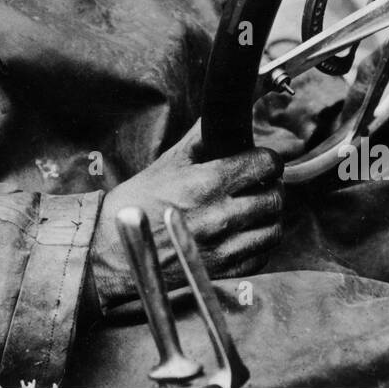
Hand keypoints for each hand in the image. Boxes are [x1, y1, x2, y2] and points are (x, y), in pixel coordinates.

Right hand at [83, 121, 283, 313]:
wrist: (113, 252)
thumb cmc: (137, 204)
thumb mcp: (168, 163)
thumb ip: (202, 138)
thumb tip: (224, 114)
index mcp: (207, 182)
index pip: (266, 164)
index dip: (267, 159)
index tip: (260, 161)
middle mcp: (221, 216)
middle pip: (275, 197)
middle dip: (269, 186)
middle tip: (257, 184)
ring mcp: (224, 248)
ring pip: (274, 229)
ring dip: (267, 216)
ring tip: (252, 210)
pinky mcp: (224, 273)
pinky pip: (261, 256)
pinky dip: (257, 243)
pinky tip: (243, 234)